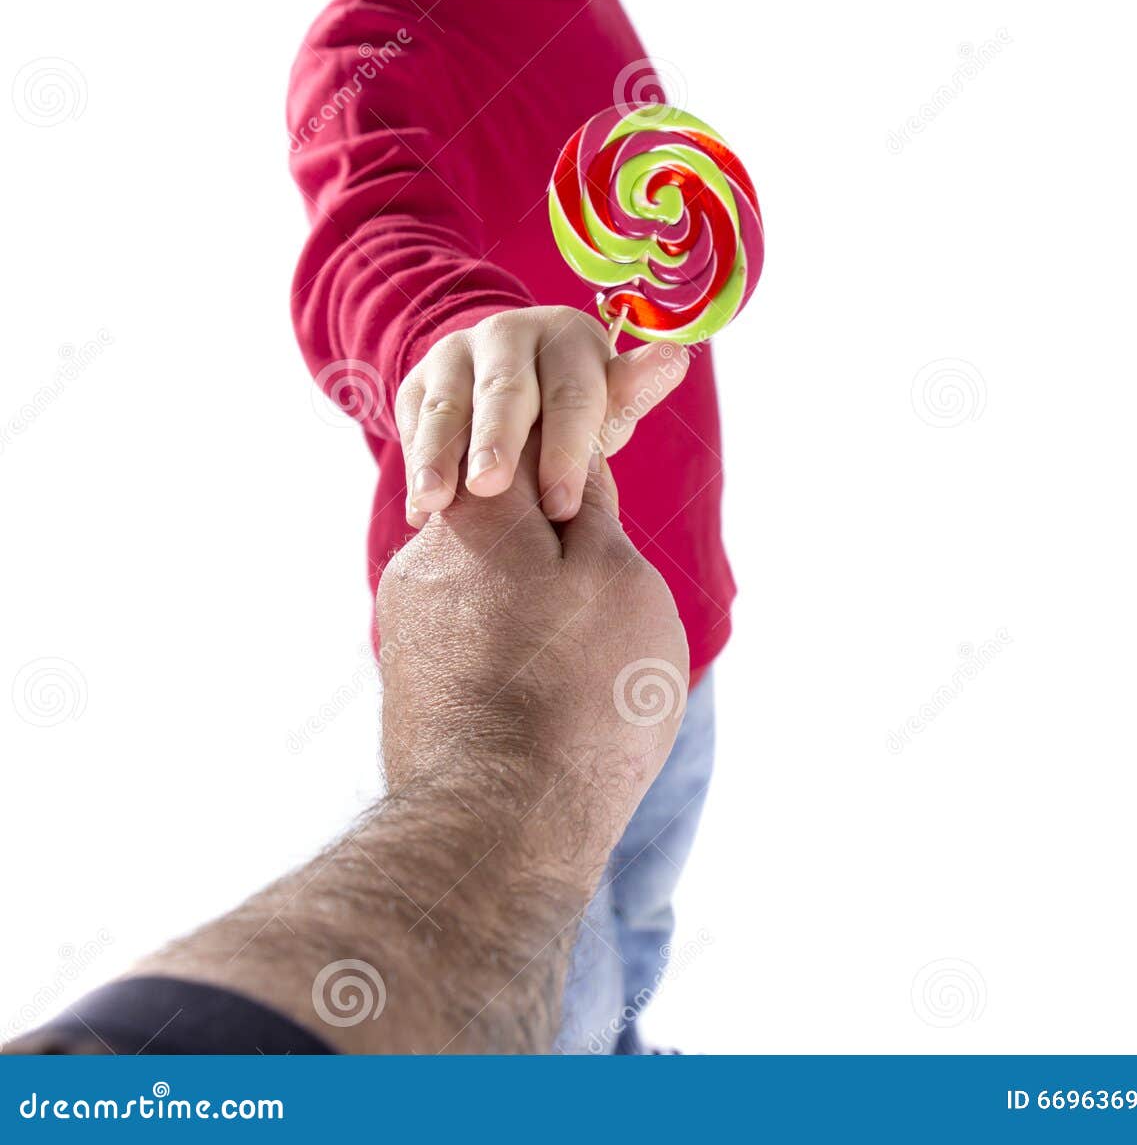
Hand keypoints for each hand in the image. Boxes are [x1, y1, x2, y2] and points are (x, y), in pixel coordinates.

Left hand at [375, 436, 689, 867]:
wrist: (498, 828)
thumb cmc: (578, 692)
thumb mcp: (615, 579)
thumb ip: (591, 510)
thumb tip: (572, 465)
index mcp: (481, 512)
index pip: (531, 429)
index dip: (584, 421)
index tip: (628, 407)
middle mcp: (428, 557)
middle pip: (508, 511)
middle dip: (565, 534)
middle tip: (619, 593)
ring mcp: (410, 623)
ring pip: (495, 581)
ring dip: (543, 599)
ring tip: (592, 666)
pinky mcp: (411, 682)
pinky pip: (477, 636)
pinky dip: (518, 648)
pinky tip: (554, 700)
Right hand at [396, 306, 689, 526]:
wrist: (506, 378)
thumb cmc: (572, 405)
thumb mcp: (605, 399)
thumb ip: (632, 391)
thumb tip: (674, 359)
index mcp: (567, 339)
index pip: (571, 396)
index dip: (567, 451)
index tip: (562, 508)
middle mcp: (509, 336)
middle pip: (504, 392)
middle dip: (495, 441)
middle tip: (490, 488)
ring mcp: (457, 355)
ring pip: (447, 406)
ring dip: (438, 456)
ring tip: (433, 503)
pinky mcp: (417, 381)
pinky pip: (412, 424)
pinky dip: (414, 467)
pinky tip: (418, 513)